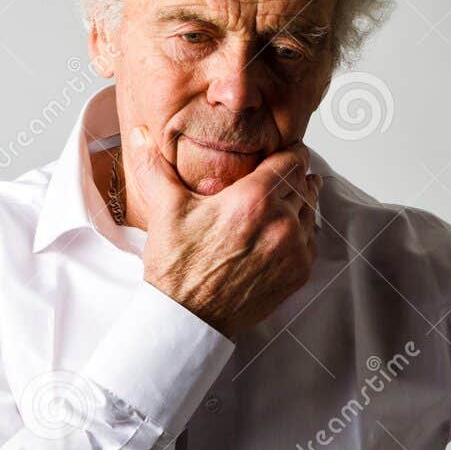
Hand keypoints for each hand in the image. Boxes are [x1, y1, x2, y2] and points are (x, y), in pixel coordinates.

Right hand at [126, 124, 320, 338]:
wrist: (188, 316)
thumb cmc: (178, 265)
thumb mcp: (164, 209)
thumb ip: (155, 165)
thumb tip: (140, 133)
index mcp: (253, 199)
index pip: (293, 159)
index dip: (288, 153)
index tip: (280, 155)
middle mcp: (281, 222)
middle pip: (304, 183)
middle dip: (290, 179)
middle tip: (273, 180)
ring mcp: (294, 250)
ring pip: (310, 211)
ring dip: (298, 204)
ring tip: (275, 206)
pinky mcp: (299, 273)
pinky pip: (311, 240)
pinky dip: (300, 233)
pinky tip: (277, 234)